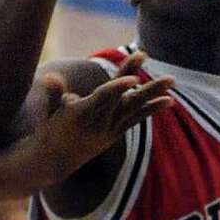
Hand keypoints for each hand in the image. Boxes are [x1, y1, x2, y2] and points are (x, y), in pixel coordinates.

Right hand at [23, 53, 171, 180]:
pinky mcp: (115, 133)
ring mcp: (109, 129)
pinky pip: (136, 118)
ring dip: (153, 92)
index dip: (118, 88)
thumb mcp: (47, 114)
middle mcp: (99, 123)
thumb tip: (50, 76)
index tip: (133, 79)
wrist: (55, 163)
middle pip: (123, 99)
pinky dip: (152, 108)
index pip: (103, 99)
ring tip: (172, 79)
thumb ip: (52, 94)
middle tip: (146, 56)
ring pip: (134, 107)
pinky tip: (169, 100)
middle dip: (136, 78)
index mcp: (81, 115)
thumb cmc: (48, 132)